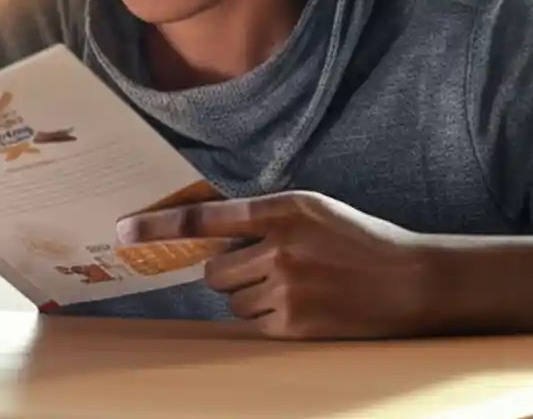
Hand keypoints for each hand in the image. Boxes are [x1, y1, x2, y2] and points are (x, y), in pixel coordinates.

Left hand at [116, 191, 438, 338]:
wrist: (409, 281)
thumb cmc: (355, 239)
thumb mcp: (310, 210)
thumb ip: (260, 217)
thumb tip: (207, 236)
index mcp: (282, 210)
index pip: (204, 219)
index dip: (158, 225)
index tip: (123, 230)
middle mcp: (279, 247)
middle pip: (213, 270)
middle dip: (227, 271)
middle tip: (262, 267)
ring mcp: (286, 288)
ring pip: (230, 298)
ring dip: (249, 294)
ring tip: (293, 284)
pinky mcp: (294, 323)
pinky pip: (251, 322)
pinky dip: (266, 315)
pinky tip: (300, 304)